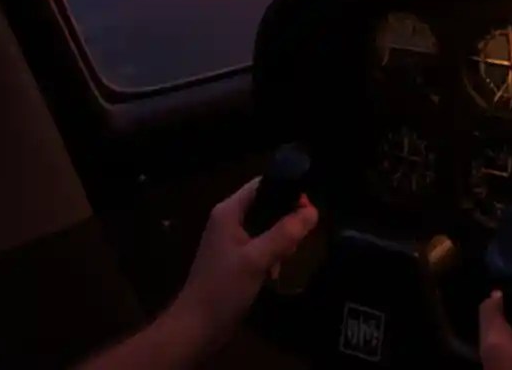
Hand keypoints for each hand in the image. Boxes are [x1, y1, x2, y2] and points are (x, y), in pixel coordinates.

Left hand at [168, 177, 318, 349]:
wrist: (197, 327)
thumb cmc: (223, 288)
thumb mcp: (257, 259)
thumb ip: (285, 233)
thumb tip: (314, 211)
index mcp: (229, 212)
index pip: (262, 184)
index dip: (287, 188)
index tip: (310, 203)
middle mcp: (229, 221)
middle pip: (267, 205)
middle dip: (287, 218)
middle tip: (302, 236)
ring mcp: (232, 242)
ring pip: (267, 227)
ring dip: (282, 239)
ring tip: (289, 255)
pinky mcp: (237, 260)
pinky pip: (262, 246)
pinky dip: (273, 254)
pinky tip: (277, 271)